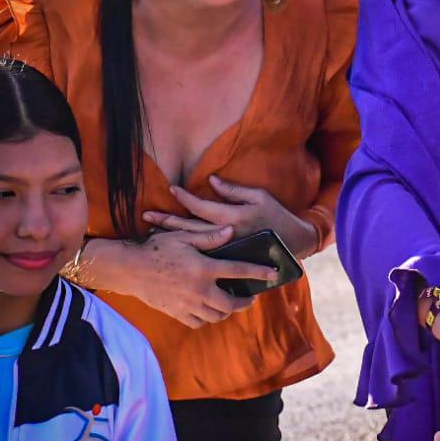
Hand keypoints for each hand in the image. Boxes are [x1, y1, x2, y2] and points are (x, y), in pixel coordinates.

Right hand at [92, 228, 276, 327]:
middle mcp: (199, 290)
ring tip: (230, 303)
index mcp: (204, 269)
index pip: (239, 271)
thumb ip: (209, 236)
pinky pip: (198, 322)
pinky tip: (209, 309)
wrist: (128, 269)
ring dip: (227, 311)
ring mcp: (188, 305)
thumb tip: (232, 231)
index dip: (259, 273)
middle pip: (231, 303)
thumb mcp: (183, 237)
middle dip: (245, 302)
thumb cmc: (156, 249)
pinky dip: (207, 318)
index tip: (273, 274)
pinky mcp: (177, 313)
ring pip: (216, 315)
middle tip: (250, 297)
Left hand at [142, 174, 318, 258]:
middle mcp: (224, 236)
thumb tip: (211, 181)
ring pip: (192, 242)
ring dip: (172, 236)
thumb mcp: (259, 197)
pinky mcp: (226, 259)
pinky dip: (186, 249)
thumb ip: (234, 190)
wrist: (293, 243)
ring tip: (152, 231)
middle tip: (146, 215)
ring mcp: (224, 250)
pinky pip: (202, 253)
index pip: (202, 207)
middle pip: (189, 228)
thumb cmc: (277, 216)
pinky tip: (172, 247)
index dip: (186, 198)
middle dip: (167, 221)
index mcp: (232, 218)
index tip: (172, 189)